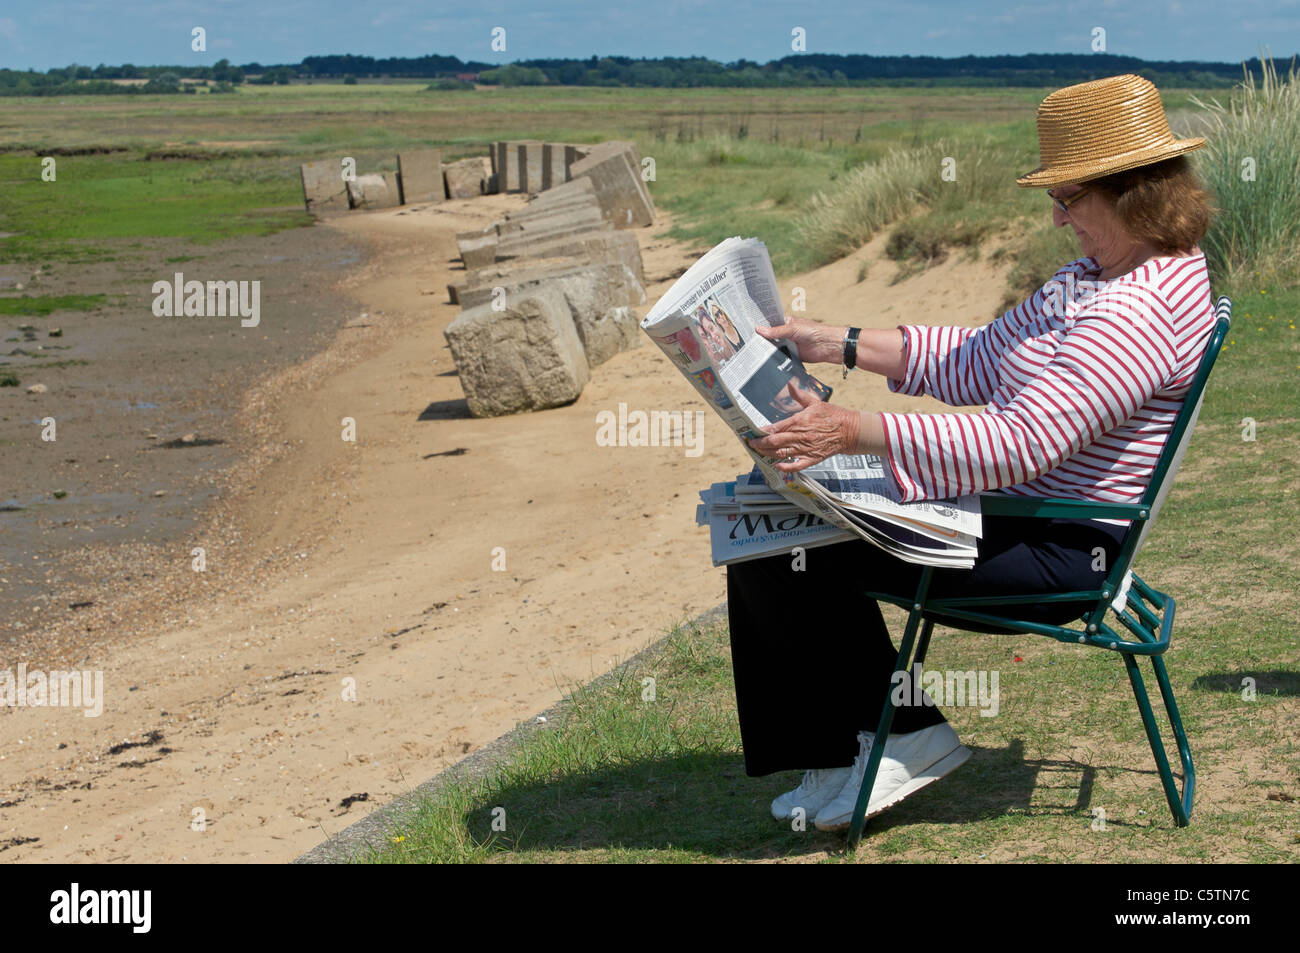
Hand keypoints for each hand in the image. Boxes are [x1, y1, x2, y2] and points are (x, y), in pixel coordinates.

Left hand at [746, 382, 862, 471]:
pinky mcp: (812, 458)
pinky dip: (785, 467)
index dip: (763, 431)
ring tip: (758, 452)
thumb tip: (790, 385)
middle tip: (751, 443)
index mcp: (800, 422)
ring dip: (767, 454)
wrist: (850, 430)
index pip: (776, 428)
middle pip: (775, 442)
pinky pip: (796, 466)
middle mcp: (801, 436)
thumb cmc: (833, 415)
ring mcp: (806, 449)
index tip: (754, 431)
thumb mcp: (815, 402)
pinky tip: (777, 466)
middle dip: (760, 444)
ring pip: (782, 454)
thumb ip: (800, 396)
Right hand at [753, 315, 845, 365]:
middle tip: (747, 342)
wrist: (826, 345)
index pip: (769, 324)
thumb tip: (758, 329)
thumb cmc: (812, 331)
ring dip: (767, 350)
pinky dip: (774, 358)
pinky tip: (763, 360)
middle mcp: (785, 333)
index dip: (760, 326)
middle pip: (770, 337)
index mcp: (785, 323)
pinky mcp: (790, 355)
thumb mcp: (791, 329)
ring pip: (774, 347)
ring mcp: (787, 345)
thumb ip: (775, 331)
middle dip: (761, 339)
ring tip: (751, 351)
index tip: (747, 329)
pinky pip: (779, 357)